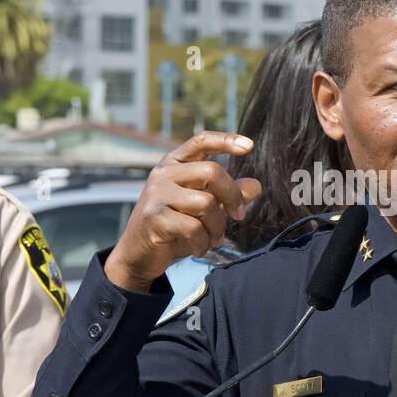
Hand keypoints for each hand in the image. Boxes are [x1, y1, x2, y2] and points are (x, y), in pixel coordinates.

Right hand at [106, 131, 261, 291]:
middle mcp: (164, 173)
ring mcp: (157, 194)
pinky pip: (194, 228)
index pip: (201, 141)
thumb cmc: (174, 228)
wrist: (139, 255)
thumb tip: (256, 186)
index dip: (226, 140)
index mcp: (175, 164)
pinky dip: (204, 243)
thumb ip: (228, 196)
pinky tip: (200, 249)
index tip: (250, 146)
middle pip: (212, 171)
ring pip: (207, 203)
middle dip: (233, 196)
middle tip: (239, 215)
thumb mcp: (204, 210)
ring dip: (219, 227)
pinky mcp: (155, 217)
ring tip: (214, 239)